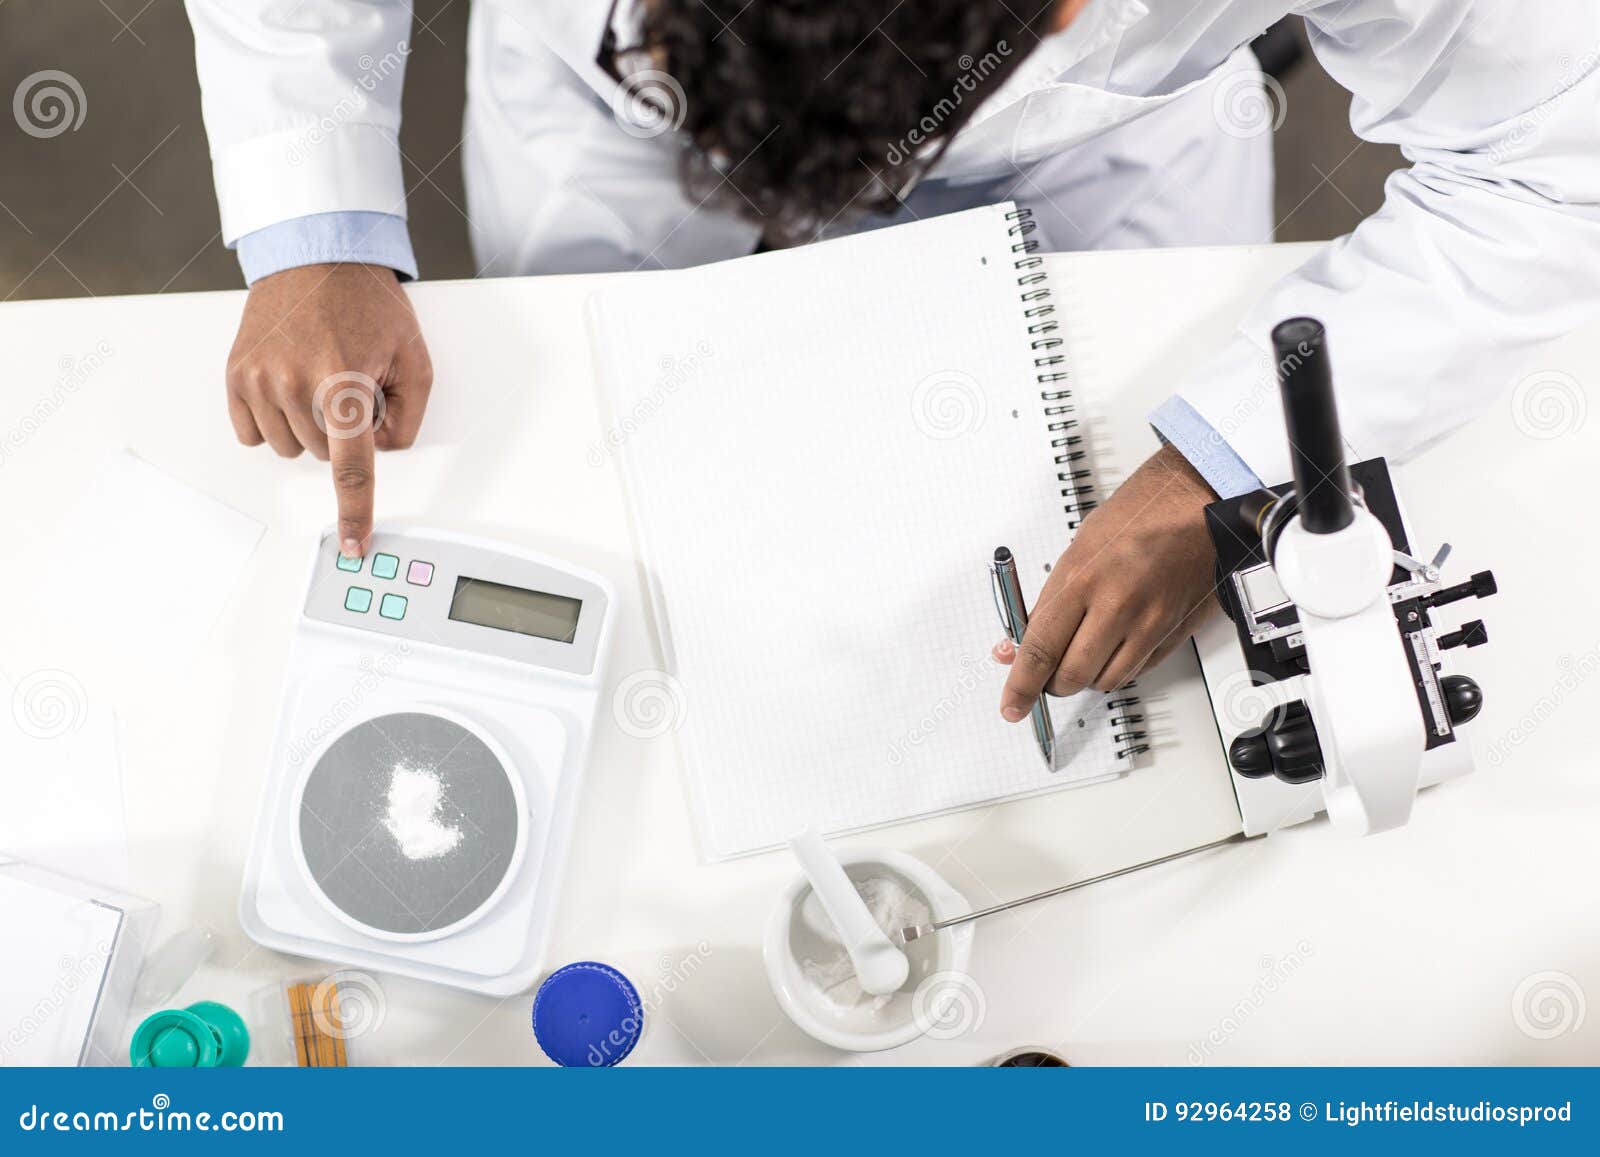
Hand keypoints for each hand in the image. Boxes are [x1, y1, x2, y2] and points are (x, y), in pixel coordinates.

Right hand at [225, 263, 432, 555]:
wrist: (315, 257)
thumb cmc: (366, 304)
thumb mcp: (413, 356)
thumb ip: (409, 415)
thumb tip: (383, 451)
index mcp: (344, 382)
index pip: (351, 465)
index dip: (355, 510)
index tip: (354, 544)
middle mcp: (294, 384)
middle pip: (323, 455)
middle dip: (343, 430)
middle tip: (350, 382)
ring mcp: (258, 380)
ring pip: (290, 449)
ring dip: (309, 427)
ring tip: (321, 377)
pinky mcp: (235, 375)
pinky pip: (255, 434)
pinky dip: (276, 421)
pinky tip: (290, 386)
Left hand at [997, 443, 1220, 720]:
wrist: (1198, 505)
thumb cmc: (1139, 515)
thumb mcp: (1078, 549)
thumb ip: (1049, 601)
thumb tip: (1020, 642)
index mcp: (1083, 578)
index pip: (1040, 649)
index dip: (1021, 684)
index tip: (1012, 704)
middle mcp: (1116, 605)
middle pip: (1072, 674)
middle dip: (1053, 683)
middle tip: (1047, 674)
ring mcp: (1149, 622)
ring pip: (1107, 681)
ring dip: (1088, 678)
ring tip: (1083, 655)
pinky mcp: (1173, 632)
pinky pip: (1138, 671)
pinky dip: (1119, 668)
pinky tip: (1114, 647)